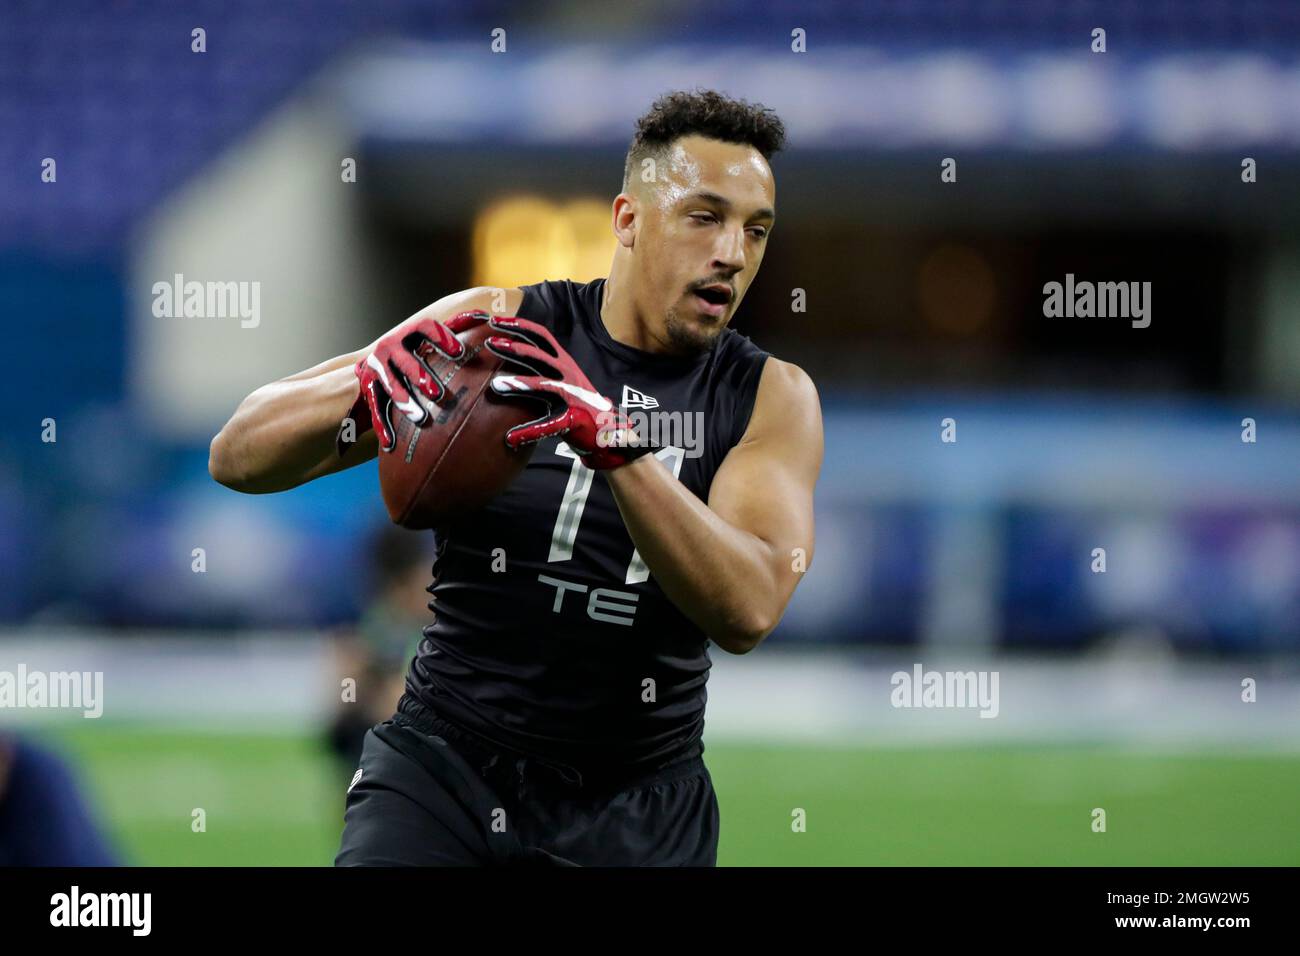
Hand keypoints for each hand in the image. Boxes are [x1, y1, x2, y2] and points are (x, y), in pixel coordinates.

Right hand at [338, 310, 487, 453]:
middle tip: (438, 394)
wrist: (375, 362)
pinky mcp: (368, 388)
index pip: (425, 327)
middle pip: (405, 360)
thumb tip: (486, 316)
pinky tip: (390, 442)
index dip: (442, 337)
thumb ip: (456, 327)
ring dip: (403, 400)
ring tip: (419, 418)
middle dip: (421, 376)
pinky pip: (375, 407)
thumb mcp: (430, 338)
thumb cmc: (415, 350)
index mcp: (411, 333)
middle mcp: (391, 347)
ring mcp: (377, 367)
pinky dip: (382, 425)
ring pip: (389, 383)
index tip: (459, 351)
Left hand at [483, 316, 649, 469]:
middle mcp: (568, 373)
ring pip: (545, 384)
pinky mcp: (574, 419)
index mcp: (563, 361)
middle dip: (515, 345)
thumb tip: (506, 357)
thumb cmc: (576, 402)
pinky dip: (531, 432)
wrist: (609, 428)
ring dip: (521, 383)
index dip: (519, 325)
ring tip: (496, 385)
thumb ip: (537, 367)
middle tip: (490, 341)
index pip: (540, 335)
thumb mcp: (558, 378)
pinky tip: (512, 438)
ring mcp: (573, 395)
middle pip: (539, 353)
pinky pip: (551, 425)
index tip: (495, 320)